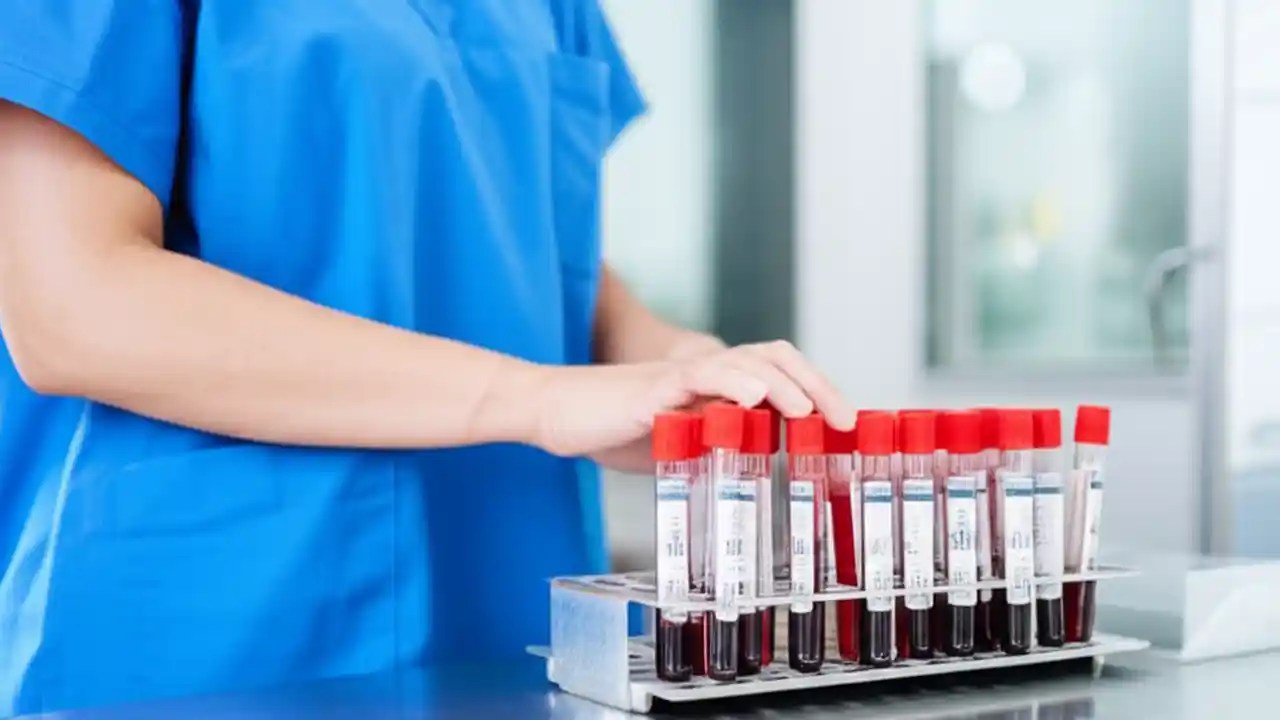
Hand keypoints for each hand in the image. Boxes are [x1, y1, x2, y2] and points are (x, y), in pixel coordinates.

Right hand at [529, 341, 854, 472]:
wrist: (555, 413)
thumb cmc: (610, 428)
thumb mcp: (676, 440)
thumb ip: (713, 440)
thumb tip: (758, 457)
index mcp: (713, 384)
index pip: (776, 371)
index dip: (814, 387)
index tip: (842, 421)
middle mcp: (703, 371)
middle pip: (775, 357)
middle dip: (817, 384)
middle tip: (845, 419)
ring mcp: (679, 376)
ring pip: (746, 360)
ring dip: (784, 383)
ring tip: (809, 411)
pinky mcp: (653, 388)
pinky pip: (698, 375)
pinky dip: (732, 382)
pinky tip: (754, 399)